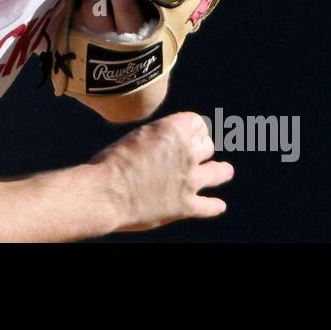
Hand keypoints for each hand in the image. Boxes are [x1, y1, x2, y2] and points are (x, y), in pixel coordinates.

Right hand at [90, 111, 233, 231]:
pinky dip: (213, 206)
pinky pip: (209, 206)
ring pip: (219, 172)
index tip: (191, 133)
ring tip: (224, 171)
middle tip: (197, 154)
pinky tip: (217, 206)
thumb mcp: (136, 137)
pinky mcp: (186, 206)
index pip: (198, 122)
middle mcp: (187, 153)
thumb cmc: (111, 163)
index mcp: (173, 130)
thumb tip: (164, 147)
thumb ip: (157, 139)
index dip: (193, 128)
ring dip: (221, 171)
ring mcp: (190, 181)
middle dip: (201, 148)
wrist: (106, 193)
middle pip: (207, 146)